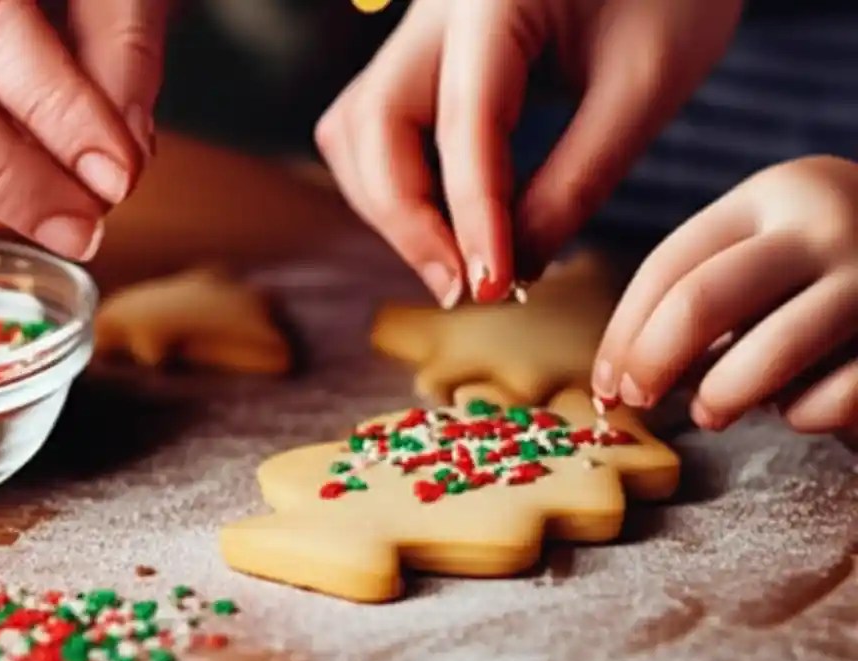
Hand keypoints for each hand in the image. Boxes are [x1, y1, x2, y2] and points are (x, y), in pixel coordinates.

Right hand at [315, 0, 742, 306]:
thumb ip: (580, 177)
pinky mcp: (420, 52)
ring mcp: (418, 26)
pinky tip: (450, 226)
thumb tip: (516, 266)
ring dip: (391, 207)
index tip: (492, 288)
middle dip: (405, 217)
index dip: (472, 214)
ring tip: (458, 264)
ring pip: (356, 129)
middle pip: (372, 123)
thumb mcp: (649, 82)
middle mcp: (435, 6)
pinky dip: (397, 186)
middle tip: (462, 287)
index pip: (464, 119)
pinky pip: (373, 126)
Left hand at [595, 156, 857, 434]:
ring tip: (711, 414)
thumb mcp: (776, 250)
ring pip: (765, 355)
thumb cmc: (837, 269)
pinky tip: (798, 411)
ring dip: (722, 397)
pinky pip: (833, 397)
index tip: (609, 383)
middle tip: (639, 401)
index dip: (625, 334)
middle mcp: (826, 222)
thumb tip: (626, 373)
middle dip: (653, 362)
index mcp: (775, 193)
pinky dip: (801, 416)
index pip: (669, 266)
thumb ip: (710, 292)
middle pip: (701, 302)